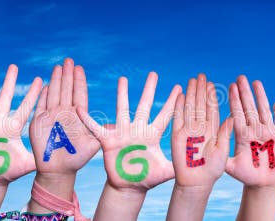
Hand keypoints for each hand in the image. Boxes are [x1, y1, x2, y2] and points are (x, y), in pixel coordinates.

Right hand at [0, 65, 41, 183]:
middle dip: (10, 81)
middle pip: (6, 97)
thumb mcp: (26, 164)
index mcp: (14, 127)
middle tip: (14, 66)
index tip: (41, 80)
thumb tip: (54, 156)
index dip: (33, 94)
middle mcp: (0, 122)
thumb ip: (38, 158)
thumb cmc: (9, 171)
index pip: (26, 107)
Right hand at [29, 58, 99, 174]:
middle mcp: (65, 113)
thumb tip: (115, 124)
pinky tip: (44, 84)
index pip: (79, 93)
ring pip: (54, 93)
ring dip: (56, 80)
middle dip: (67, 75)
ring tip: (58, 67)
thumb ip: (101, 132)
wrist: (58, 170)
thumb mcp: (92, 144)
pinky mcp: (39, 122)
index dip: (79, 80)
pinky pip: (40, 105)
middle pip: (66, 89)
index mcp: (78, 115)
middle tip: (69, 60)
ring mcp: (52, 116)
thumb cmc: (76, 159)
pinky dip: (42, 95)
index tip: (79, 67)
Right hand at [78, 72, 180, 190]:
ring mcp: (122, 133)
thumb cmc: (148, 179)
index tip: (179, 88)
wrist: (129, 187)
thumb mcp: (165, 172)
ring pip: (122, 110)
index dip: (172, 102)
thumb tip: (194, 164)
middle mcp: (138, 130)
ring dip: (122, 95)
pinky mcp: (108, 140)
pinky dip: (88, 120)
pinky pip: (96, 128)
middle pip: (144, 106)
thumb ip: (177, 166)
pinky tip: (79, 109)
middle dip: (149, 90)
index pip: (165, 115)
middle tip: (154, 74)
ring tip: (123, 79)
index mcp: (152, 135)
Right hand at [171, 74, 232, 186]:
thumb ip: (225, 134)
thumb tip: (233, 117)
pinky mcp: (177, 136)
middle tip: (201, 75)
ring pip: (190, 108)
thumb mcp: (222, 151)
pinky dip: (178, 107)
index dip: (212, 96)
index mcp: (213, 130)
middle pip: (200, 105)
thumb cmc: (212, 170)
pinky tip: (179, 95)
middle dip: (201, 90)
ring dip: (190, 94)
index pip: (212, 109)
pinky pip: (178, 119)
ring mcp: (188, 131)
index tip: (213, 84)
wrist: (196, 182)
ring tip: (191, 81)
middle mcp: (200, 128)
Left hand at [225, 75, 274, 186]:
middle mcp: (254, 130)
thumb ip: (225, 158)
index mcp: (242, 135)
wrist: (262, 182)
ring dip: (260, 96)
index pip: (238, 114)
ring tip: (256, 82)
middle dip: (245, 93)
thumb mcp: (232, 167)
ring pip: (263, 111)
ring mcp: (268, 132)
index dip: (235, 101)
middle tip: (241, 77)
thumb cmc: (245, 175)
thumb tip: (216, 147)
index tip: (231, 86)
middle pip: (250, 108)